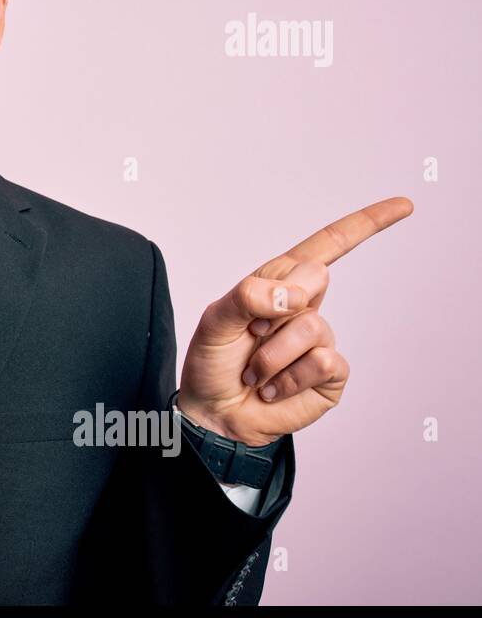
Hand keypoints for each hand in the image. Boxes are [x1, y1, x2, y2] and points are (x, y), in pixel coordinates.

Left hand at [177, 197, 413, 446]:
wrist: (213, 412)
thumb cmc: (213, 362)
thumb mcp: (215, 320)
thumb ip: (248, 295)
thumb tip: (295, 296)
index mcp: (278, 282)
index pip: (327, 245)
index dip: (366, 224)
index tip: (404, 205)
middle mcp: (304, 306)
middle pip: (316, 277)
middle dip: (275, 306)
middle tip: (250, 332)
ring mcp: (320, 340)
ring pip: (312, 326)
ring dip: (272, 354)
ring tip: (256, 371)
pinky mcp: (329, 373)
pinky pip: (321, 362)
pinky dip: (288, 378)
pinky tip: (273, 388)